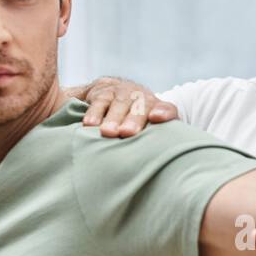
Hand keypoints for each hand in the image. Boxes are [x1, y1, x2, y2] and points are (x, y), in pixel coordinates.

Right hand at [62, 77, 177, 136]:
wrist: (112, 89)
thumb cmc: (135, 118)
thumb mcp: (149, 125)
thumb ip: (158, 140)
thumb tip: (165, 166)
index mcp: (156, 107)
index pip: (166, 108)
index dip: (164, 112)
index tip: (157, 118)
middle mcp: (141, 98)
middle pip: (140, 108)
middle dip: (133, 120)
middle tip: (127, 133)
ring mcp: (121, 93)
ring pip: (119, 104)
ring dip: (113, 118)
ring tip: (107, 132)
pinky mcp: (102, 93)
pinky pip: (99, 103)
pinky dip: (94, 113)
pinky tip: (89, 124)